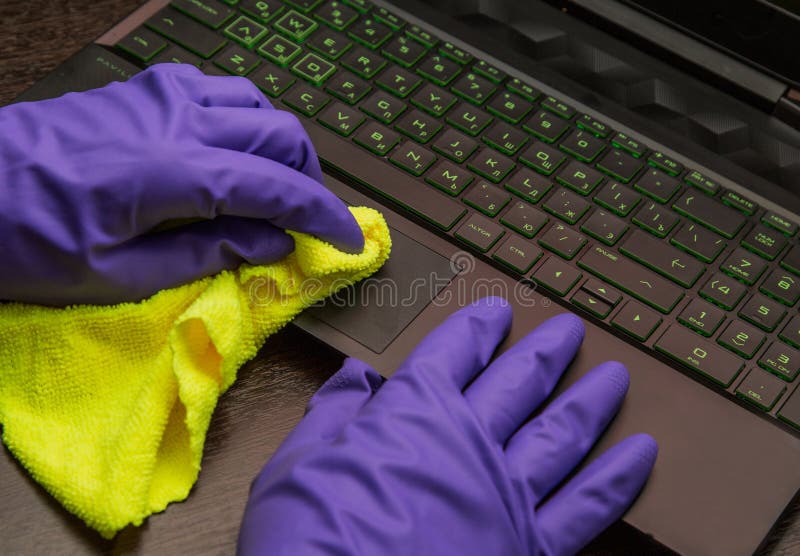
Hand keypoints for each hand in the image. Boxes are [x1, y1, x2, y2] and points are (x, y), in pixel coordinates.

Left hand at [0, 64, 362, 304]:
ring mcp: (161, 95)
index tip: (347, 239)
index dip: (322, 215)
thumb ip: (208, 252)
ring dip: (278, 146)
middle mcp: (179, 119)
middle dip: (308, 179)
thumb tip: (271, 242)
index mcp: (177, 171)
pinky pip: (218, 91)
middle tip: (305, 222)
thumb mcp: (121, 274)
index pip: (279, 187)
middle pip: (281, 133)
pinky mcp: (143, 89)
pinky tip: (229, 152)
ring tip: (272, 189)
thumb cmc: (29, 239)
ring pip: (256, 102)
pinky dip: (243, 120)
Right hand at [238, 298, 656, 555]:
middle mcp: (472, 439)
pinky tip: (642, 452)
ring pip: (563, 433)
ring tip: (615, 376)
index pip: (455, 352)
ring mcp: (508, 491)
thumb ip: (333, 414)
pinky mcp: (530, 544)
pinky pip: (586, 505)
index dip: (478, 326)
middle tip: (572, 330)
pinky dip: (617, 478)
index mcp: (417, 410)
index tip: (498, 312)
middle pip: (521, 382)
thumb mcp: (298, 460)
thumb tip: (353, 378)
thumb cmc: (309, 532)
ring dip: (591, 401)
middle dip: (548, 352)